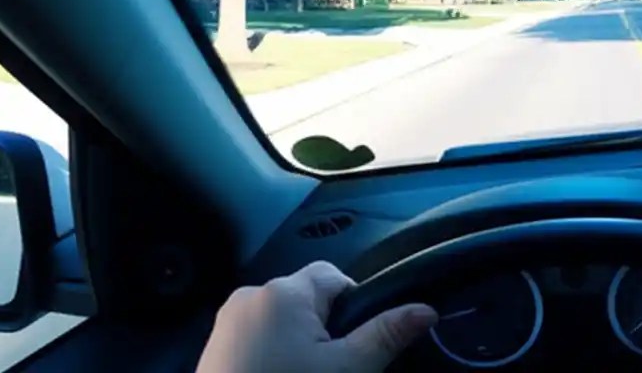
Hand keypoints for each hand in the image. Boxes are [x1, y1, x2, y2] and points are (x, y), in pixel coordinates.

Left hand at [197, 261, 437, 372]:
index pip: (335, 277)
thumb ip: (386, 335)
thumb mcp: (347, 371)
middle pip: (309, 299)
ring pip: (284, 319)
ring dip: (298, 342)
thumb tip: (426, 309)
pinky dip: (273, 353)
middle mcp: (252, 295)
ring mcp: (228, 321)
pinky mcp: (214, 346)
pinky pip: (258, 336)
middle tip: (329, 369)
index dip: (353, 307)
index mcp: (284, 292)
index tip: (353, 346)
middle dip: (325, 329)